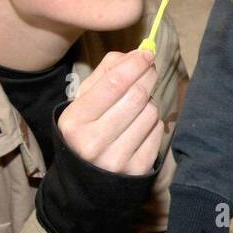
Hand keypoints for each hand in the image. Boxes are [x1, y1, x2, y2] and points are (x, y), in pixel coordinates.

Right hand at [57, 49, 163, 174]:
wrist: (88, 179)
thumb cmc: (86, 130)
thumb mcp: (84, 102)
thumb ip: (106, 73)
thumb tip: (138, 54)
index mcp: (75, 121)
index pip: (113, 84)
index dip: (134, 65)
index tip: (146, 53)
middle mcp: (94, 142)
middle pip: (136, 96)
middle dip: (147, 77)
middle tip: (150, 69)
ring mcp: (117, 158)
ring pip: (150, 112)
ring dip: (149, 102)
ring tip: (138, 106)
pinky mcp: (138, 169)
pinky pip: (157, 131)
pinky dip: (154, 121)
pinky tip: (141, 125)